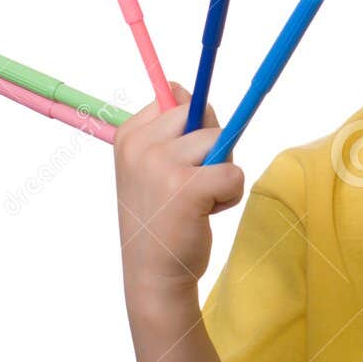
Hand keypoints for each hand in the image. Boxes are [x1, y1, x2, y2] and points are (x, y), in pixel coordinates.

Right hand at [113, 82, 244, 307]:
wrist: (153, 274)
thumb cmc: (161, 218)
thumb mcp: (150, 167)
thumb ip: (168, 128)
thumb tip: (180, 86)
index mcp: (128, 134)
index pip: (177, 98)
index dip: (193, 127)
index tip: (181, 159)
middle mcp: (140, 145)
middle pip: (203, 115)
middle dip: (213, 146)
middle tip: (192, 181)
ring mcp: (160, 165)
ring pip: (222, 142)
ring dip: (222, 172)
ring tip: (197, 200)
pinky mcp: (186, 187)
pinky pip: (234, 173)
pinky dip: (231, 194)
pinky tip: (205, 213)